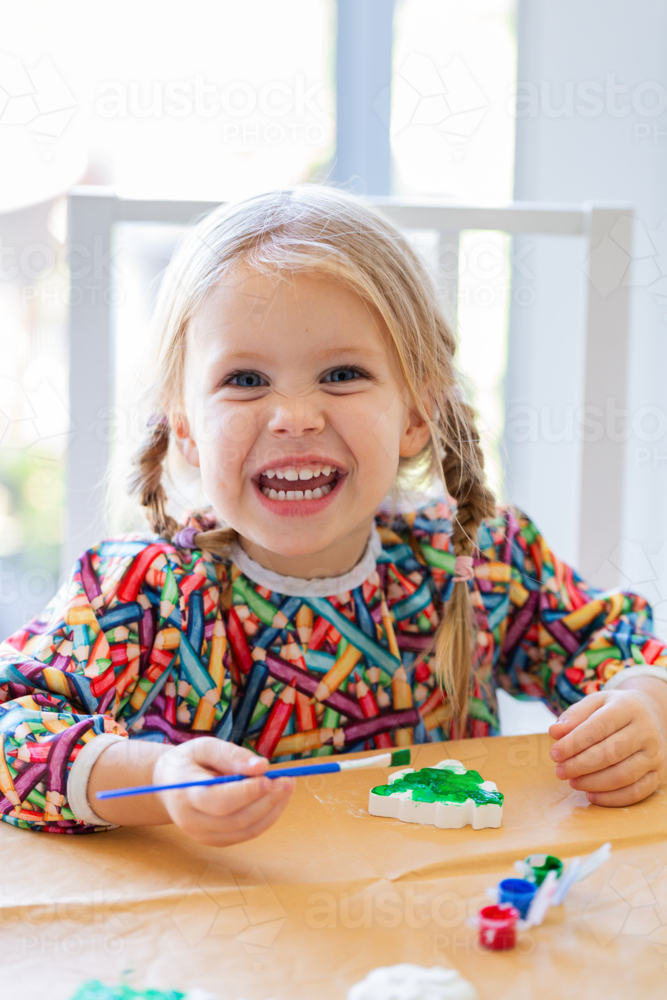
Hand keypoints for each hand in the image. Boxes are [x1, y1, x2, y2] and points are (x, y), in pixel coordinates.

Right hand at [153, 737, 294, 845]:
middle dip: (266, 801)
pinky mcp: (214, 841)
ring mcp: (202, 835)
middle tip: (288, 781)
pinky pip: (245, 834)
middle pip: (235, 819)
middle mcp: (191, 820)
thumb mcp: (205, 747)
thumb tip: (262, 766)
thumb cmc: (189, 761)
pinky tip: (276, 800)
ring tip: (287, 787)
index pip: (217, 800)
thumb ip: (232, 755)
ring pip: (244, 830)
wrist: (167, 785)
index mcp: (184, 792)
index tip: (270, 778)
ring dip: (272, 811)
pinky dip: (266, 819)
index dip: (246, 792)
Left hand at [548, 678, 666, 805]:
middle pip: (610, 753)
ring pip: (623, 776)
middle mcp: (647, 731)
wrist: (652, 715)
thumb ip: (574, 715)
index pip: (598, 727)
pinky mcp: (659, 775)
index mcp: (629, 708)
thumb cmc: (615, 710)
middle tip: (559, 771)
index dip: (574, 743)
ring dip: (593, 783)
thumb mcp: (595, 703)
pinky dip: (611, 798)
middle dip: (580, 765)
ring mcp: (656, 755)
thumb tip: (555, 732)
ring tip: (572, 781)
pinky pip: (636, 793)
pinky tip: (591, 794)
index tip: (554, 754)